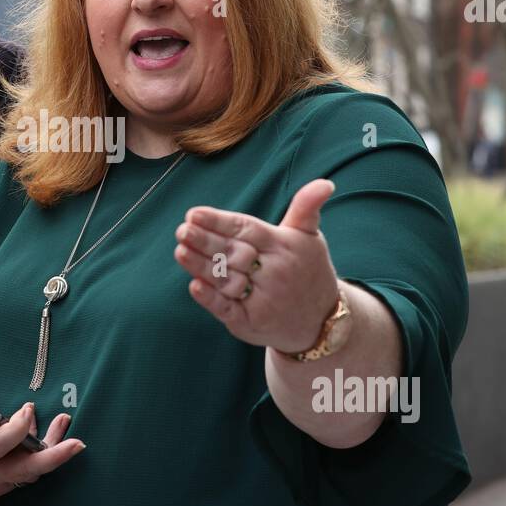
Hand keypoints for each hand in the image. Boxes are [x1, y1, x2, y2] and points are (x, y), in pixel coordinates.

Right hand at [0, 374, 86, 505]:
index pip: (2, 443)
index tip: (28, 408)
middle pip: (29, 468)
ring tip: (61, 421)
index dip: (19, 427)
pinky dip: (32, 454)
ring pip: (30, 471)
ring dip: (49, 449)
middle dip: (56, 454)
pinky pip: (21, 473)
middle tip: (77, 441)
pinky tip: (36, 434)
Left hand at [173, 178, 340, 353]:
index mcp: (282, 246)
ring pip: (226, 280)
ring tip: (180, 251)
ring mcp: (263, 299)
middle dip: (205, 242)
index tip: (194, 213)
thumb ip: (306, 208)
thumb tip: (325, 183)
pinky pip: (228, 309)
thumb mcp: (309, 238)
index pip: (246, 229)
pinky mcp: (252, 322)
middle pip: (233, 253)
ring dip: (201, 267)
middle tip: (182, 230)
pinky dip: (211, 299)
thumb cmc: (308, 270)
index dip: (219, 221)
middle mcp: (274, 272)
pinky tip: (194, 285)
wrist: (322, 322)